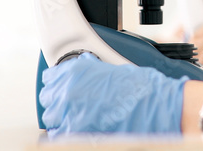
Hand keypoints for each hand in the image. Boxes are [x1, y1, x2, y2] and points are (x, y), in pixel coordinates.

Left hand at [40, 53, 187, 136]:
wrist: (154, 105)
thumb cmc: (140, 87)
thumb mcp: (112, 67)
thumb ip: (92, 69)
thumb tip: (87, 69)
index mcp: (75, 71)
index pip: (50, 78)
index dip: (56, 82)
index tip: (60, 86)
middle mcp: (68, 91)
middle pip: (48, 98)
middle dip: (57, 100)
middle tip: (68, 103)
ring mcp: (71, 113)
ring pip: (50, 118)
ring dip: (59, 117)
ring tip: (72, 117)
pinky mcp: (77, 132)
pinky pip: (59, 136)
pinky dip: (64, 133)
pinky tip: (74, 130)